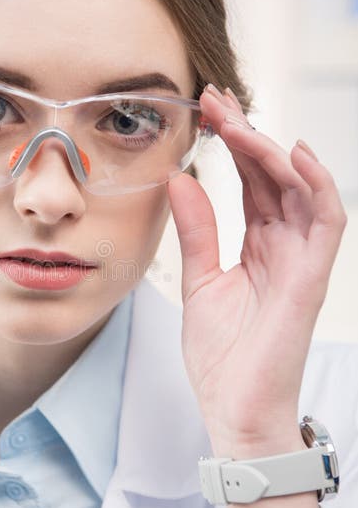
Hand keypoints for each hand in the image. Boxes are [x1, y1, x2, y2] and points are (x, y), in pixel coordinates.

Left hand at [167, 84, 346, 455]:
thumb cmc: (223, 355)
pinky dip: (317, 184)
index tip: (206, 110)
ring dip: (271, 149)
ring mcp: (303, 259)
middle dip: (246, 133)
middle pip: (273, 175)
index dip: (233, 143)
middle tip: (216, 99)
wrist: (234, 408)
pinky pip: (328, 220)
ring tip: (237, 120)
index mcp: (260, 244)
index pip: (252, 181)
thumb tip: (179, 179)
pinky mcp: (312, 277)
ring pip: (300, 187)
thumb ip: (196, 231)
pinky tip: (292, 153)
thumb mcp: (200, 281)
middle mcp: (286, 244)